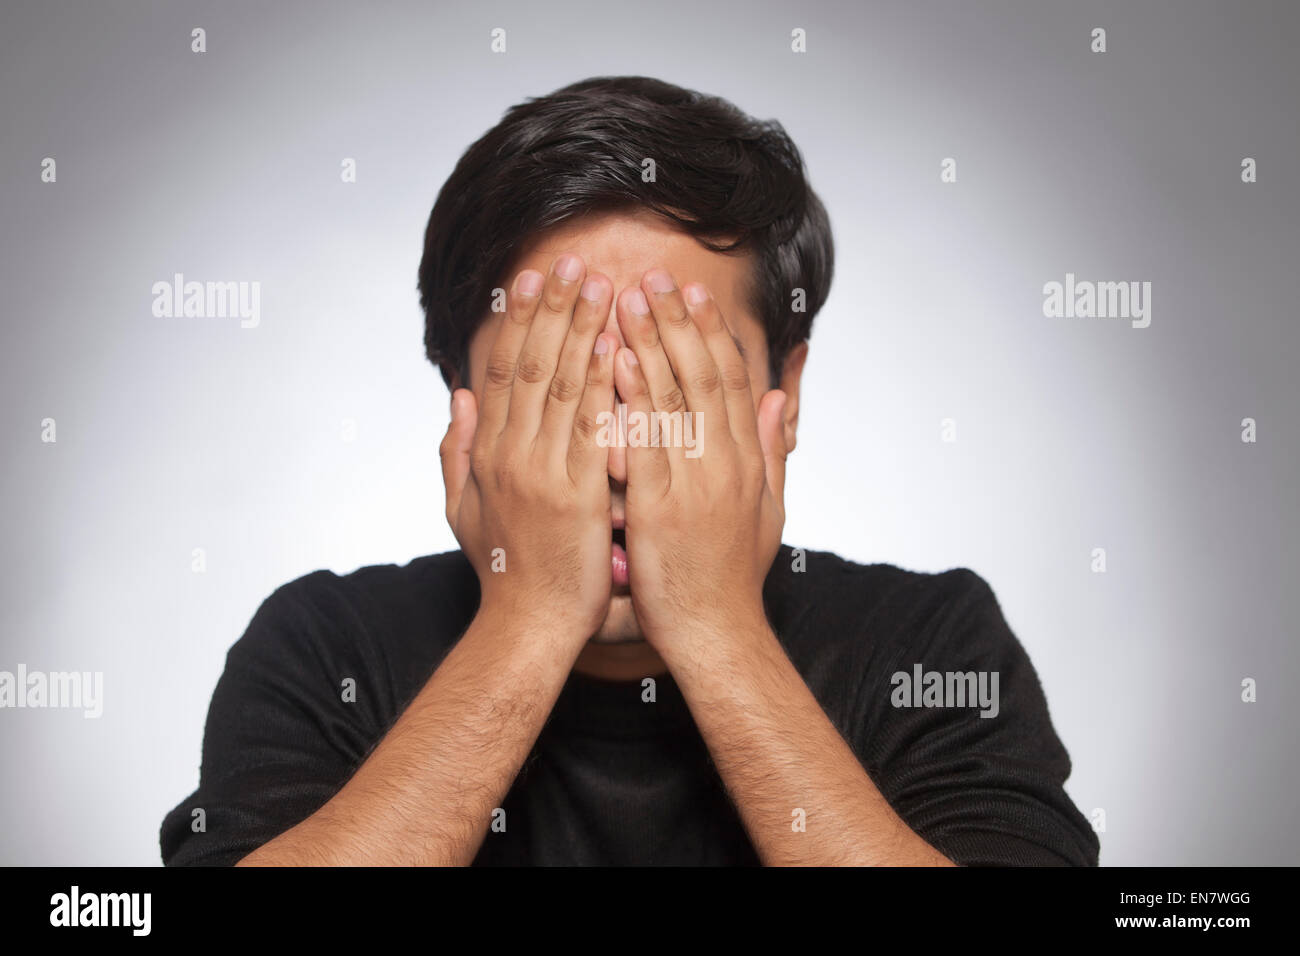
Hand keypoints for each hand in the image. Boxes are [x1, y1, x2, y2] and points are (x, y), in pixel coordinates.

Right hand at [440, 253, 618, 638]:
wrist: (528, 625)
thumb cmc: (505, 571)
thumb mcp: (463, 509)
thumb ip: (456, 451)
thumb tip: (458, 398)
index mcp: (488, 454)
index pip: (502, 372)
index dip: (518, 322)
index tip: (533, 280)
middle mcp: (510, 454)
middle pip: (530, 365)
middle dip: (553, 310)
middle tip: (571, 262)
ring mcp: (541, 472)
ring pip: (560, 385)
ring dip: (580, 329)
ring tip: (599, 284)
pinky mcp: (576, 493)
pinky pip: (590, 425)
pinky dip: (600, 382)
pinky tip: (614, 345)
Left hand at [612, 268, 787, 650]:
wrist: (717, 633)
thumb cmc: (733, 575)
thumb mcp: (769, 507)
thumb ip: (773, 449)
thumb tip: (782, 397)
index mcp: (747, 460)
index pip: (732, 382)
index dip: (712, 333)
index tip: (693, 294)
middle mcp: (726, 464)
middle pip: (705, 377)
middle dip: (679, 322)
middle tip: (656, 277)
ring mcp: (696, 485)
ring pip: (675, 400)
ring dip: (652, 344)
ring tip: (629, 299)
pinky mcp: (662, 509)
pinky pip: (645, 444)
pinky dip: (631, 400)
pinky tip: (614, 363)